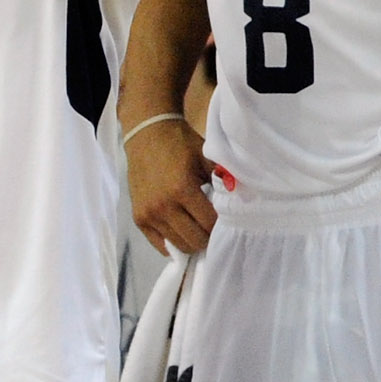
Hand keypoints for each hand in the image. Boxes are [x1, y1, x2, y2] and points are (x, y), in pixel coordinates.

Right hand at [125, 115, 215, 255]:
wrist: (147, 136)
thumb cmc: (180, 145)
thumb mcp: (206, 158)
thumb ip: (223, 180)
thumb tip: (242, 201)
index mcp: (182, 189)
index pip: (209, 223)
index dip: (221, 225)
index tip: (226, 220)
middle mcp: (163, 206)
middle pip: (195, 240)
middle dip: (208, 236)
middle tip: (213, 227)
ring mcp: (148, 214)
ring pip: (179, 245)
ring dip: (192, 240)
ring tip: (198, 228)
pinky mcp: (138, 218)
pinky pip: (159, 244)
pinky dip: (173, 243)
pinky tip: (182, 233)